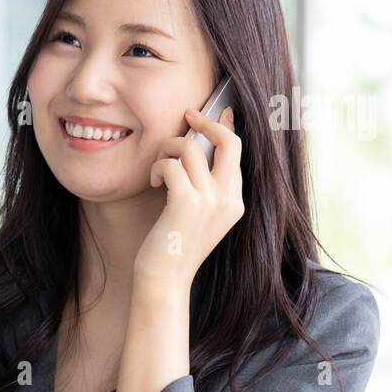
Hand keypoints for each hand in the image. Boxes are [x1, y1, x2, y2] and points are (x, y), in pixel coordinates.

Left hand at [136, 105, 243, 286]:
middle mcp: (228, 199)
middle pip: (229, 141)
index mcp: (235, 202)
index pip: (239, 153)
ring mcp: (210, 201)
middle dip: (207, 122)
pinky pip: (171, 164)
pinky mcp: (186, 204)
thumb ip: (205, 188)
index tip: (220, 111)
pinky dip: (158, 167)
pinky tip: (152, 182)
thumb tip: (196, 150)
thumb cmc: (173, 247)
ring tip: (157, 168)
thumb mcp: (199, 216)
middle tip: (188, 116)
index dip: (227, 127)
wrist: (164, 280)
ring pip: (191, 149)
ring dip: (168, 149)